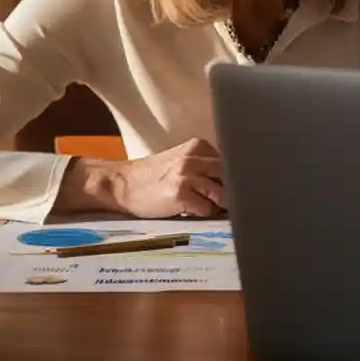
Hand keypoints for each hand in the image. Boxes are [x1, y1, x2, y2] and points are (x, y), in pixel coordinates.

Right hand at [108, 138, 225, 217]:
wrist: (122, 184)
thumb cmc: (154, 177)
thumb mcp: (182, 162)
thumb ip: (207, 168)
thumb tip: (237, 185)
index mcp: (198, 146)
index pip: (232, 164)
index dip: (234, 181)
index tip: (230, 191)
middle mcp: (194, 157)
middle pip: (232, 178)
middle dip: (230, 194)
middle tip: (219, 203)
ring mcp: (186, 174)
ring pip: (223, 195)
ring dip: (217, 206)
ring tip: (201, 206)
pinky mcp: (179, 193)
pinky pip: (207, 209)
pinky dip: (203, 214)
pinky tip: (189, 211)